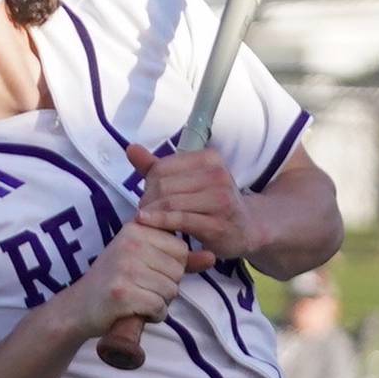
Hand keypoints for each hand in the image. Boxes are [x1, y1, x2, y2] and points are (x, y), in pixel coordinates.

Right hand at [58, 210, 190, 343]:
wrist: (78, 307)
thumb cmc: (115, 282)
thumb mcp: (144, 260)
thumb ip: (180, 258)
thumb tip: (212, 257)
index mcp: (137, 228)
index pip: (180, 249)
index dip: (171, 269)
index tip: (148, 272)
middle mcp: (131, 243)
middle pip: (177, 271)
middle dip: (166, 287)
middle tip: (141, 289)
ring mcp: (125, 268)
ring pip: (170, 290)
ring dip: (159, 303)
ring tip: (138, 300)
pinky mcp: (122, 293)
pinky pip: (158, 307)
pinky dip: (152, 315)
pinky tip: (136, 312)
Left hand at [127, 142, 252, 266]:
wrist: (247, 229)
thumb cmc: (212, 204)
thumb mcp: (188, 181)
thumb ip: (158, 167)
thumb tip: (131, 149)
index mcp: (209, 159)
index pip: (163, 167)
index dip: (148, 184)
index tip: (147, 198)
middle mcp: (217, 174)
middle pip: (164, 185)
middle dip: (148, 201)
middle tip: (143, 213)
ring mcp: (220, 199)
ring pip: (170, 202)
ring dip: (152, 214)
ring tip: (146, 222)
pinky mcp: (217, 223)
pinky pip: (180, 220)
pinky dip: (161, 223)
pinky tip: (148, 225)